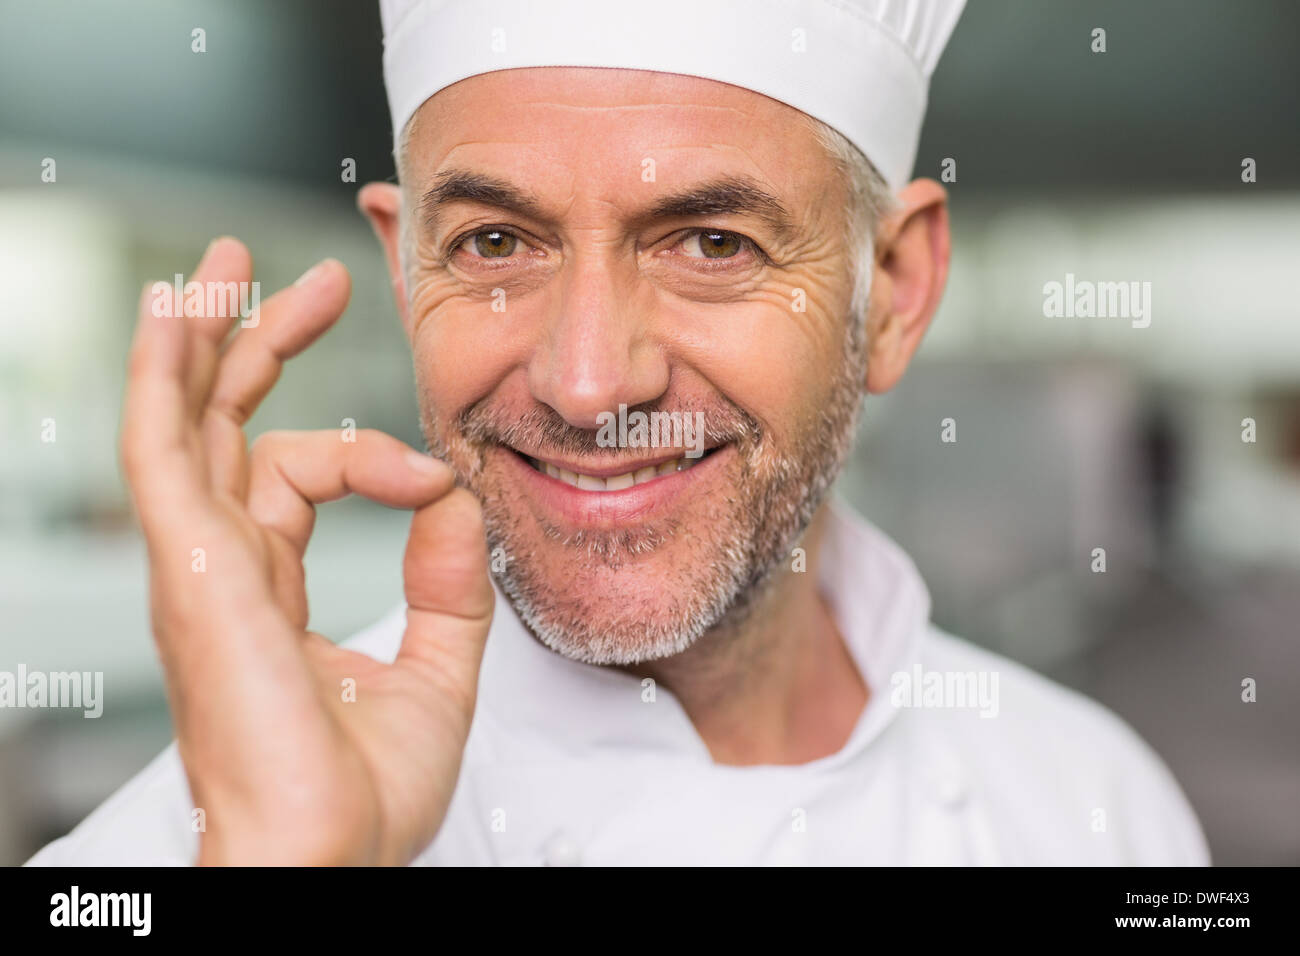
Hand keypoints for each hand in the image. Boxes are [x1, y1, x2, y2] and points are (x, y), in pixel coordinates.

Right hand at [120, 237, 492, 864]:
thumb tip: (457, 491)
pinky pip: (164, 448)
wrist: (328, 855)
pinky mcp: (193, 566)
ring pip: (184, 421)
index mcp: (269, 588)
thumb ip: (448, 581)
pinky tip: (181, 311)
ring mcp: (200, 565)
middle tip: (310, 283)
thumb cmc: (359, 795)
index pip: (297, 474)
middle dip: (263, 345)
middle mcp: (225, 568)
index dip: (373, 453)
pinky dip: (166, 375)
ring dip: (203, 337)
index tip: (437, 472)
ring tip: (222, 263)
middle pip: (228, 427)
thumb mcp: (435, 670)